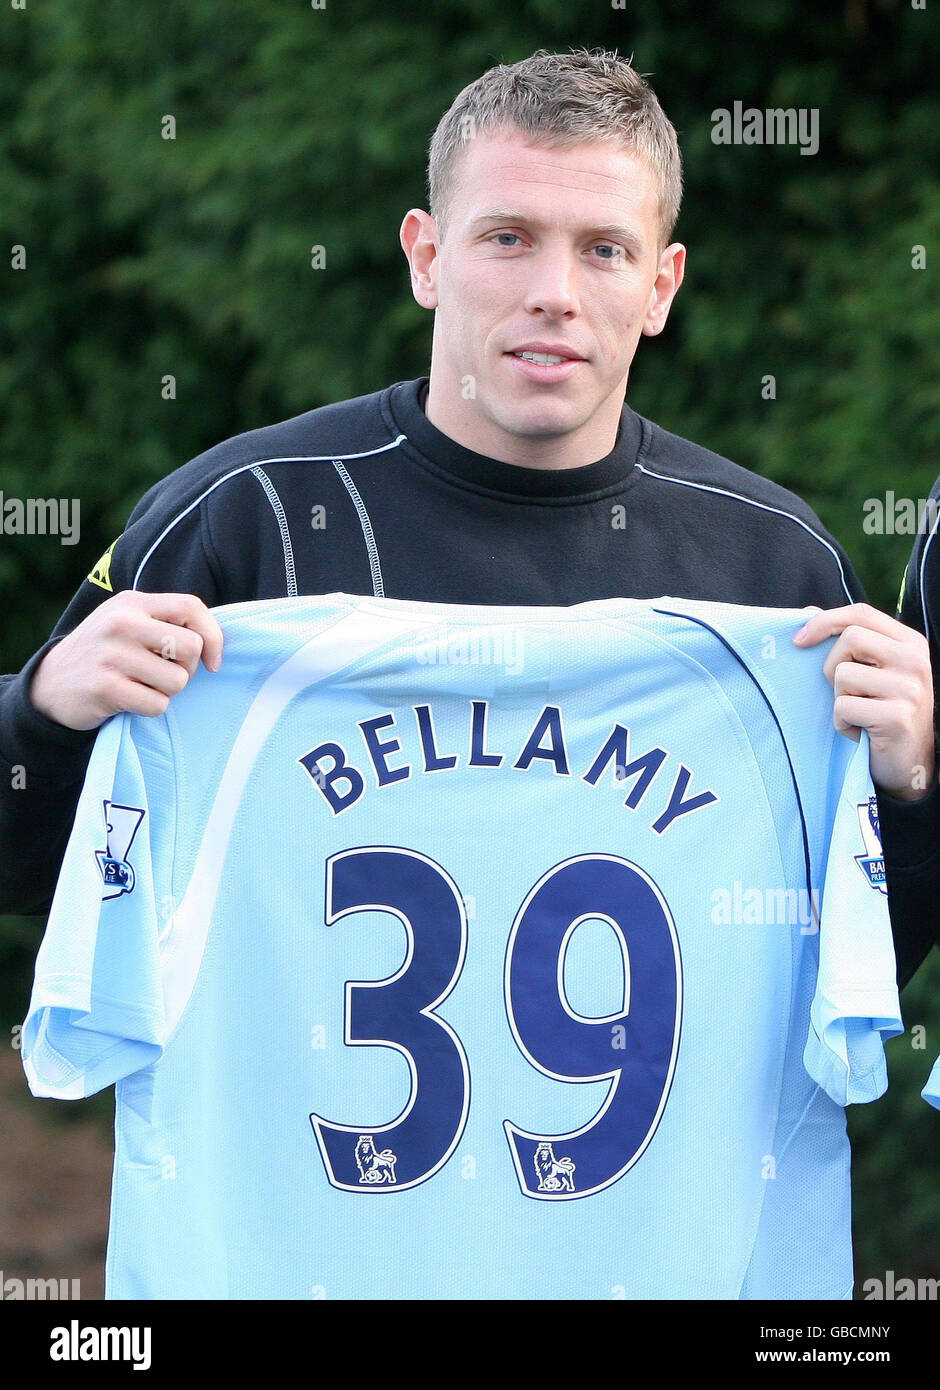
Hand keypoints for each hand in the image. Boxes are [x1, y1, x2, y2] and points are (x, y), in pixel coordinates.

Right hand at [29, 591, 223, 730]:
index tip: (212, 661)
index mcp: (132, 602)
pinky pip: (158, 704)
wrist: (50, 683)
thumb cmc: (104, 653)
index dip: (213, 635)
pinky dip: (151, 708)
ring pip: (178, 681)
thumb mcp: (127, 622)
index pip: (191, 606)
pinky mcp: (106, 687)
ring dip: (168, 692)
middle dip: (188, 669)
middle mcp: (122, 622)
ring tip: (142, 685)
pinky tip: (130, 700)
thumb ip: (164, 622)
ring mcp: (112, 654)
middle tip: (165, 674)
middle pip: (192, 647)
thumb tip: (214, 643)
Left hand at [793, 603, 935, 801]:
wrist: (909, 763)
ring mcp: (909, 688)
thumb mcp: (872, 671)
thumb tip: (807, 613)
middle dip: (832, 666)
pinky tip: (860, 731)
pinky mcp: (897, 716)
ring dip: (839, 699)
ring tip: (858, 713)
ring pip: (843, 675)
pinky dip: (842, 723)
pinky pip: (844, 707)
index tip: (799, 640)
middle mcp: (915, 661)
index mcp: (910, 643)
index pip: (861, 613)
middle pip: (849, 639)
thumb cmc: (883, 712)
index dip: (825, 621)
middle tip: (844, 691)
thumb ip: (848, 641)